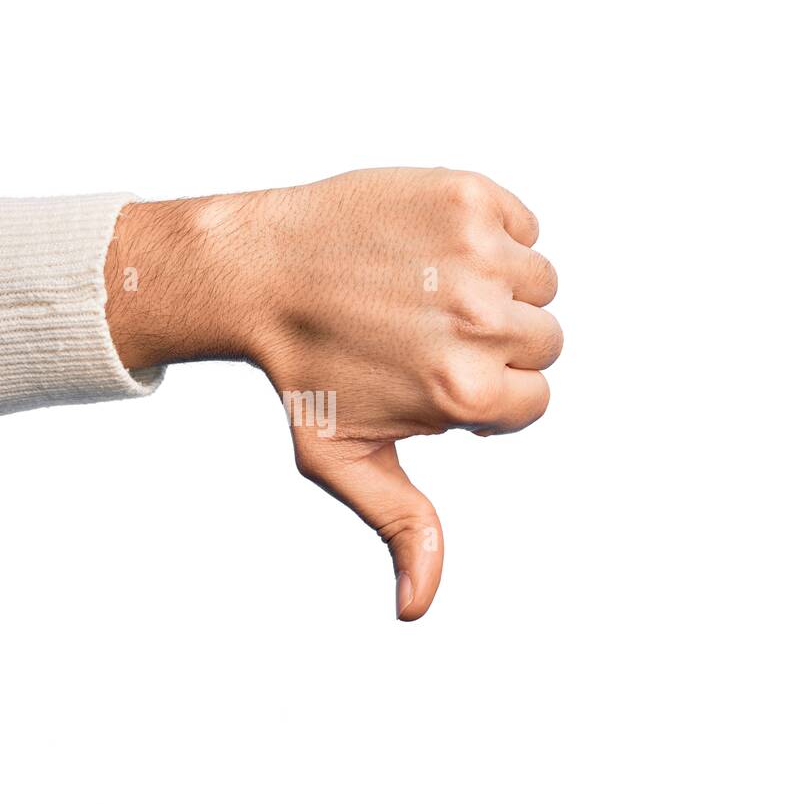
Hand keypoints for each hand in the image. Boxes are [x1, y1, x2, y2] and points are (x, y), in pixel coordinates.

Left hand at [104, 168, 560, 619]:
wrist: (258, 270)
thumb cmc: (302, 370)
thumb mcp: (342, 459)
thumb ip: (401, 527)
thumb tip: (416, 611)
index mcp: (463, 391)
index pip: (533, 400)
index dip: (485, 395)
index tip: (430, 376)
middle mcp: (479, 320)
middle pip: (546, 342)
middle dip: (496, 344)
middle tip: (422, 333)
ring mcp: (477, 252)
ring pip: (541, 281)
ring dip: (498, 290)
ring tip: (426, 291)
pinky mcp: (468, 193)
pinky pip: (524, 225)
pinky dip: (493, 235)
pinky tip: (430, 250)